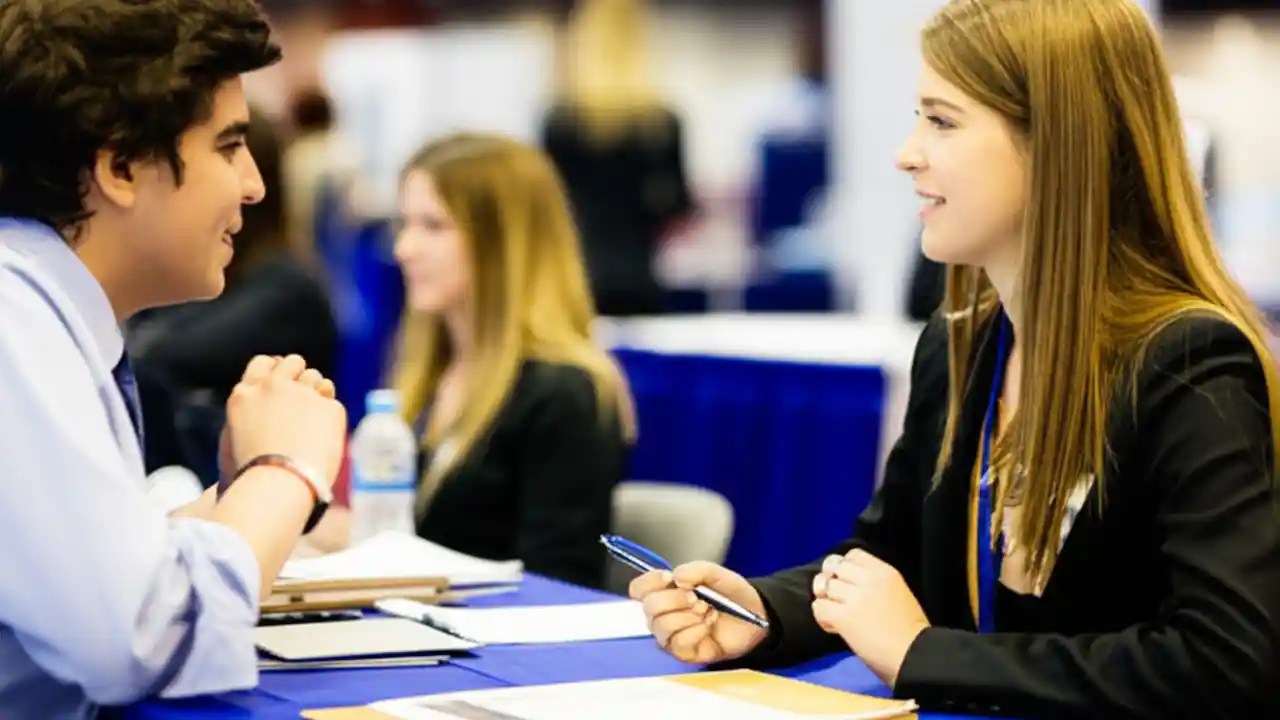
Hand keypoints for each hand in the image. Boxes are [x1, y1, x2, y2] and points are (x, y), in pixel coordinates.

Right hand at [224, 354, 345, 487]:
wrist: (278, 484)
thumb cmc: (252, 474)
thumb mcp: (235, 439)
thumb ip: (251, 414)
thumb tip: (267, 411)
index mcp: (245, 393)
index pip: (263, 363)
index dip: (276, 370)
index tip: (284, 380)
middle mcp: (273, 386)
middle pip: (293, 362)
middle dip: (299, 375)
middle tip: (303, 398)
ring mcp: (303, 394)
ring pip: (316, 378)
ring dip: (317, 392)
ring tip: (312, 422)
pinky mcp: (329, 407)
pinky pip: (332, 404)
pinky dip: (330, 418)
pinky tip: (323, 438)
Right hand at [630, 561, 769, 664]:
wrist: (755, 616)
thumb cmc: (732, 594)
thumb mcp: (716, 574)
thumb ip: (696, 570)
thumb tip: (676, 577)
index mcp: (666, 591)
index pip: (639, 588)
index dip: (650, 582)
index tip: (669, 578)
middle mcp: (663, 614)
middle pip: (649, 607)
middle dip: (674, 600)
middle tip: (697, 598)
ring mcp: (672, 635)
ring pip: (662, 627)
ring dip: (687, 617)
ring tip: (707, 612)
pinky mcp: (684, 653)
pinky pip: (678, 643)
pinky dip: (696, 632)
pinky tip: (708, 626)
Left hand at [812, 549, 929, 687]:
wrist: (915, 655)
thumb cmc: (911, 632)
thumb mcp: (898, 594)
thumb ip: (875, 584)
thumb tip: (849, 586)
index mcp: (885, 572)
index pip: (853, 555)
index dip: (844, 567)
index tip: (847, 581)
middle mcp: (868, 580)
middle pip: (834, 566)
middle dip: (830, 579)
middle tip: (835, 596)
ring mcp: (855, 597)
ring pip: (824, 586)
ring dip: (826, 599)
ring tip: (835, 613)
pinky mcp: (843, 617)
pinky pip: (819, 607)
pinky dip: (822, 617)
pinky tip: (834, 626)